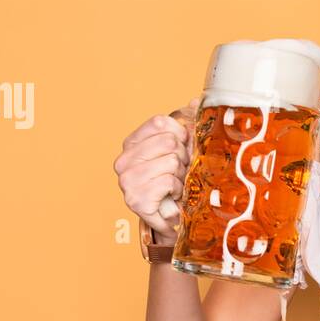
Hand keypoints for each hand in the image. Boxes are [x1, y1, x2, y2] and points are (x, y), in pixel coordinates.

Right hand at [113, 95, 198, 242]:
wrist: (173, 219)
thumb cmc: (176, 182)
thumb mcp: (182, 150)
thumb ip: (187, 124)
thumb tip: (196, 102)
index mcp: (131, 143)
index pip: (160, 121)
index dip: (180, 134)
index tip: (181, 148)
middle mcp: (123, 160)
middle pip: (169, 141)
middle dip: (182, 157)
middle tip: (178, 172)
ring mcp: (126, 181)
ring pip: (171, 161)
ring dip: (181, 176)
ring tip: (175, 186)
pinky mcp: (136, 199)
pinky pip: (168, 181)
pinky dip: (178, 190)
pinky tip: (172, 196)